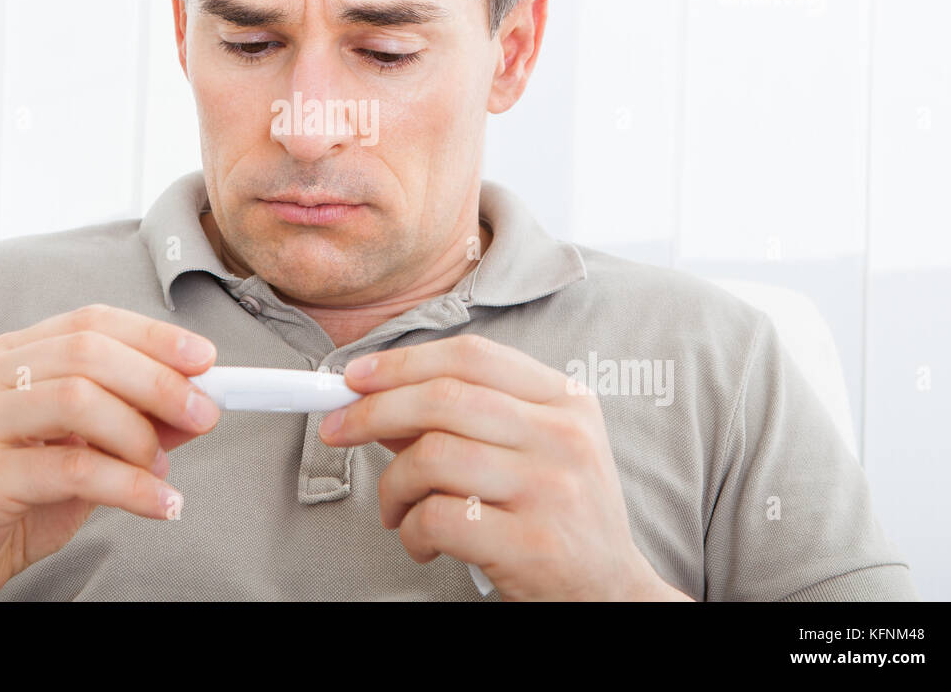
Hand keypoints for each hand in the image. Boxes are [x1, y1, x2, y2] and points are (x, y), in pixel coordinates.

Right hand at [0, 304, 221, 601]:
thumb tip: (197, 403)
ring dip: (139, 434)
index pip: (91, 321)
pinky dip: (130, 486)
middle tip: (204, 414)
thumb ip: (132, 423)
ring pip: (79, 400)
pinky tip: (160, 503)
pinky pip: (72, 468)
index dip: (154, 335)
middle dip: (160, 382)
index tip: (205, 359)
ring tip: (162, 470)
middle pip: (90, 353)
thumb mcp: (81, 454)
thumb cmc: (11, 502)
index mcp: (10, 355)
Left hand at [316, 334, 689, 600]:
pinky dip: (411, 530)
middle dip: (374, 411)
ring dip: (392, 484)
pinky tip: (422, 542)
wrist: (612, 593)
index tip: (354, 377)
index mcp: (566, 398)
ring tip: (395, 508)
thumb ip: (462, 419)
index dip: (402, 362)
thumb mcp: (530, 450)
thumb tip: (375, 397)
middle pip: (443, 399)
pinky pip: (438, 517)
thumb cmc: (558, 514)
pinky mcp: (533, 544)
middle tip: (338, 429)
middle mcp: (564, 436)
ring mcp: (551, 488)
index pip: (471, 357)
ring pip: (433, 456)